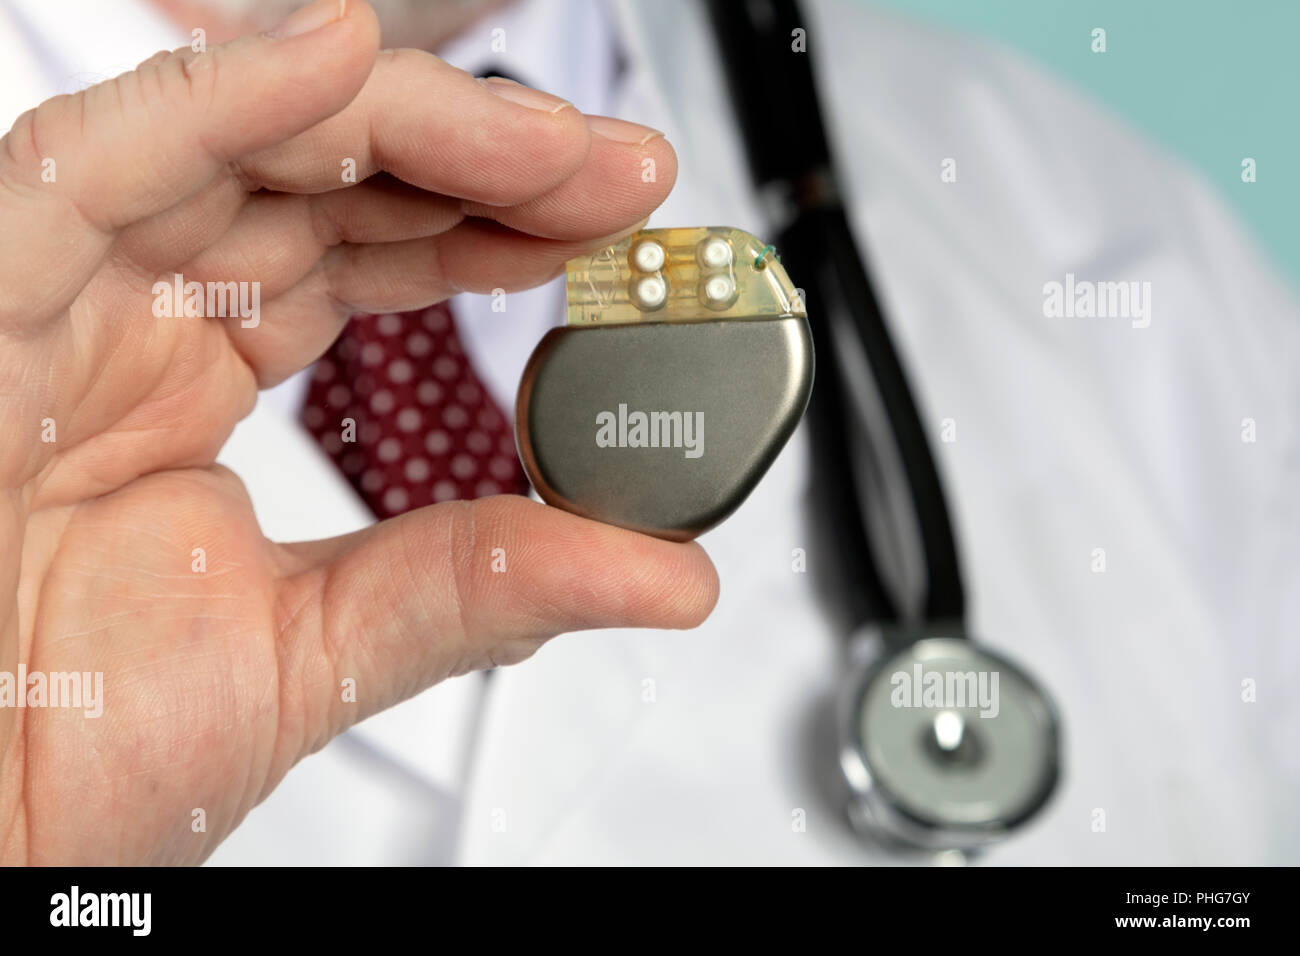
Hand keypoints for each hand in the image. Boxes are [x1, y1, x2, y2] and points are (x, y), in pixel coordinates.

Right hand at [0, 0, 716, 863]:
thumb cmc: (67, 757)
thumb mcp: (323, 653)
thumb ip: (488, 589)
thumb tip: (666, 571)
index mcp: (194, 390)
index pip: (364, 260)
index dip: (490, 230)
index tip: (610, 235)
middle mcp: (131, 323)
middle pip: (321, 183)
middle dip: (482, 164)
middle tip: (617, 177)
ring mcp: (58, 300)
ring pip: (236, 148)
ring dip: (402, 126)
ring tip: (546, 143)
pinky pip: (96, 165)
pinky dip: (219, 103)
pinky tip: (342, 58)